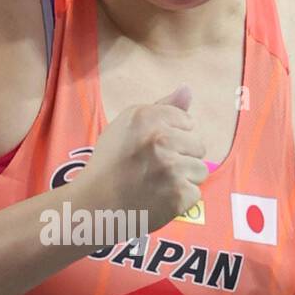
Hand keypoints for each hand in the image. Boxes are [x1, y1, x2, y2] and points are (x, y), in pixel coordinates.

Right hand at [75, 84, 208, 231]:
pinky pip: (195, 194)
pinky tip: (159, 199)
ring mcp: (171, 168)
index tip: (152, 149)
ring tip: (158, 184)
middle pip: (199, 145)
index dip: (173, 136)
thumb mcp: (128, 125)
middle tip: (155, 168)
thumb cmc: (110, 164)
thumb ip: (162, 108)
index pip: (188, 122)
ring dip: (183, 179)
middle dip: (181, 156)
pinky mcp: (178, 195)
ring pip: (200, 170)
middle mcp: (161, 139)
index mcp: (147, 117)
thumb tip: (188, 88)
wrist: (94, 205)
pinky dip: (180, 200)